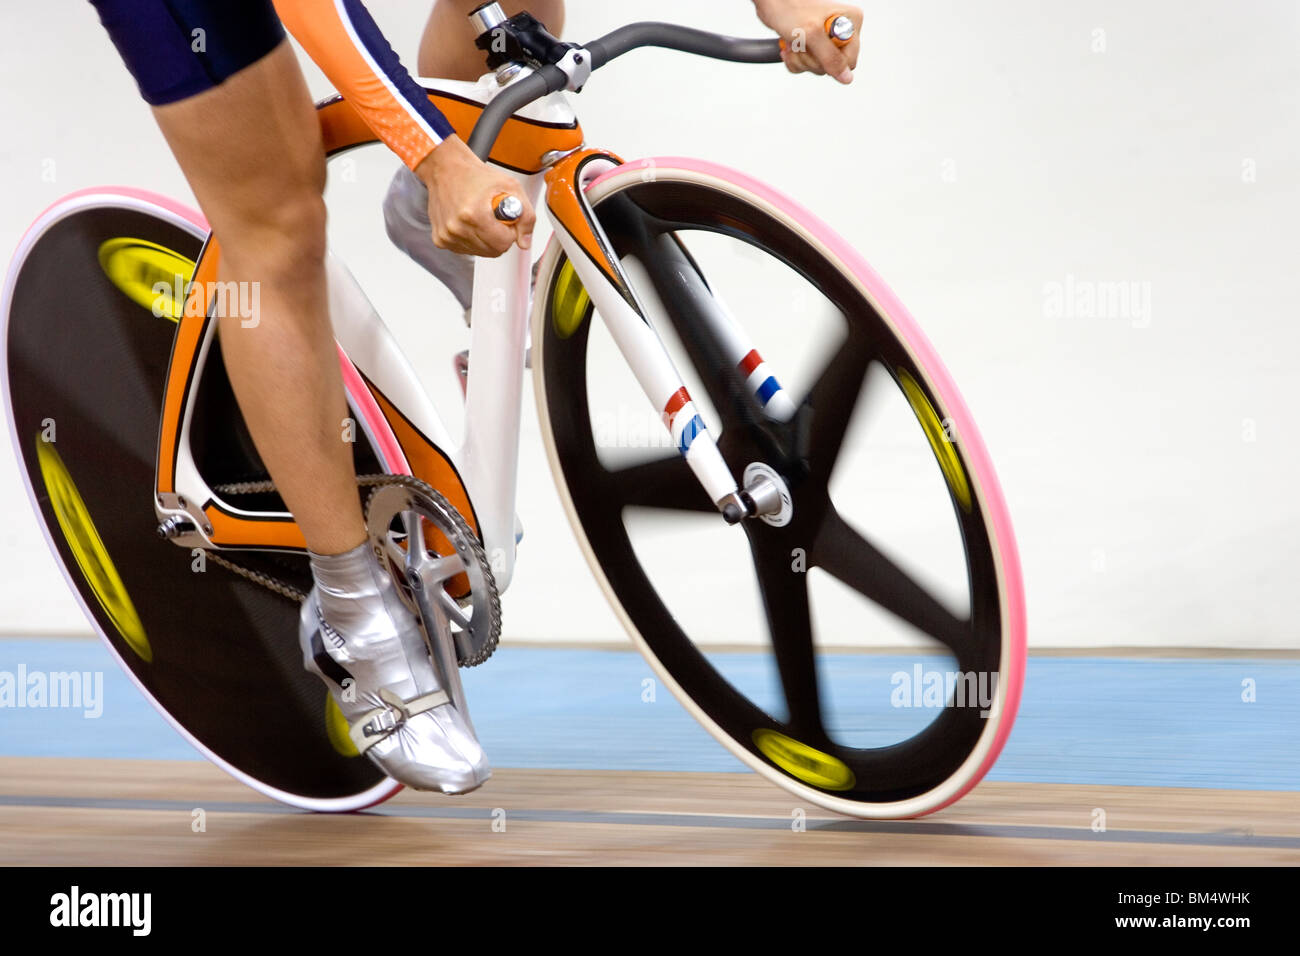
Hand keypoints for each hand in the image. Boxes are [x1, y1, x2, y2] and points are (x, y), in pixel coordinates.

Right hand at [414, 135, 535, 255]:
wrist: (446, 169)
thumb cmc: (476, 176)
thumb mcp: (511, 187)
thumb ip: (526, 216)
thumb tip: (524, 242)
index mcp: (474, 214)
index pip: (503, 244)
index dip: (510, 232)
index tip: (505, 219)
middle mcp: (457, 228)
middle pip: (493, 251)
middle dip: (499, 236)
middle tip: (494, 217)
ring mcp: (447, 235)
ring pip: (481, 252)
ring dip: (486, 238)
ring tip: (480, 217)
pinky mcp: (441, 240)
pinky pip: (467, 250)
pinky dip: (472, 239)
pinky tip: (469, 222)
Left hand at [753, 0, 862, 83]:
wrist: (771, 2)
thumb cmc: (789, 8)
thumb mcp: (812, 34)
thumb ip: (831, 58)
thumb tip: (846, 77)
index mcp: (851, 22)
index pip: (850, 61)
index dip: (830, 61)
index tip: (817, 46)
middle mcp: (841, 31)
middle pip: (833, 67)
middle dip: (812, 59)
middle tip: (802, 42)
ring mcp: (827, 39)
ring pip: (818, 67)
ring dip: (801, 58)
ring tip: (794, 41)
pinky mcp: (814, 45)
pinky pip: (808, 65)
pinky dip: (796, 59)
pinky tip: (791, 45)